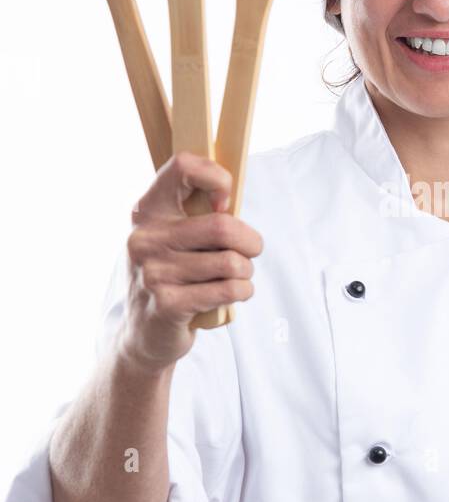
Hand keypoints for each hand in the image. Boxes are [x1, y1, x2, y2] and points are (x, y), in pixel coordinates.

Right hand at [118, 151, 264, 373]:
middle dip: (250, 242)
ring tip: (238, 277)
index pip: (182, 167)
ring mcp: (154, 272)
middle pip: (223, 226)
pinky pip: (229, 289)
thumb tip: (233, 203)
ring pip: (232, 262)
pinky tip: (235, 293)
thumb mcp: (171, 238)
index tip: (225, 205)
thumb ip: (195, 214)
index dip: (217, 178)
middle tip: (251, 252)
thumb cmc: (171, 277)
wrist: (143, 334)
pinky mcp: (169, 304)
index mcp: (147, 211)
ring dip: (247, 272)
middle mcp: (145, 238)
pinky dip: (243, 291)